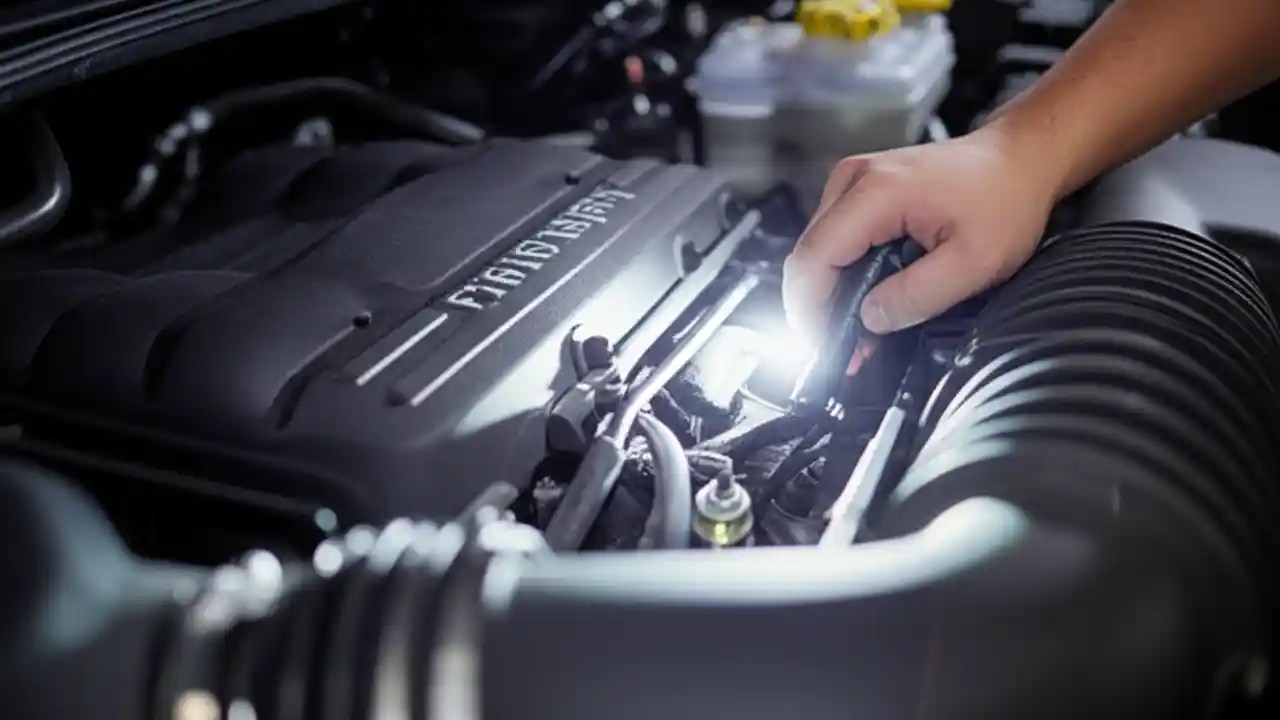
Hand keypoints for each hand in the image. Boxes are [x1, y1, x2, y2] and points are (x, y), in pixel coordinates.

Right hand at [782, 128, 1059, 336]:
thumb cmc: (1006, 199)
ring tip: (857, 333)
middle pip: (807, 256)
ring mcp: (854, 182)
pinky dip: (842, 275)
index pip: (813, 259)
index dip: (808, 311)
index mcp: (875, 192)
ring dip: (828, 295)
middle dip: (816, 309)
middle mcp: (854, 179)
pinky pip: (834, 240)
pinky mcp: (861, 190)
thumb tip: (869, 320)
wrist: (1021, 159)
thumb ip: (917, 296)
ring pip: (816, 250)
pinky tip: (864, 301)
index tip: (824, 349)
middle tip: (842, 351)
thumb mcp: (974, 262)